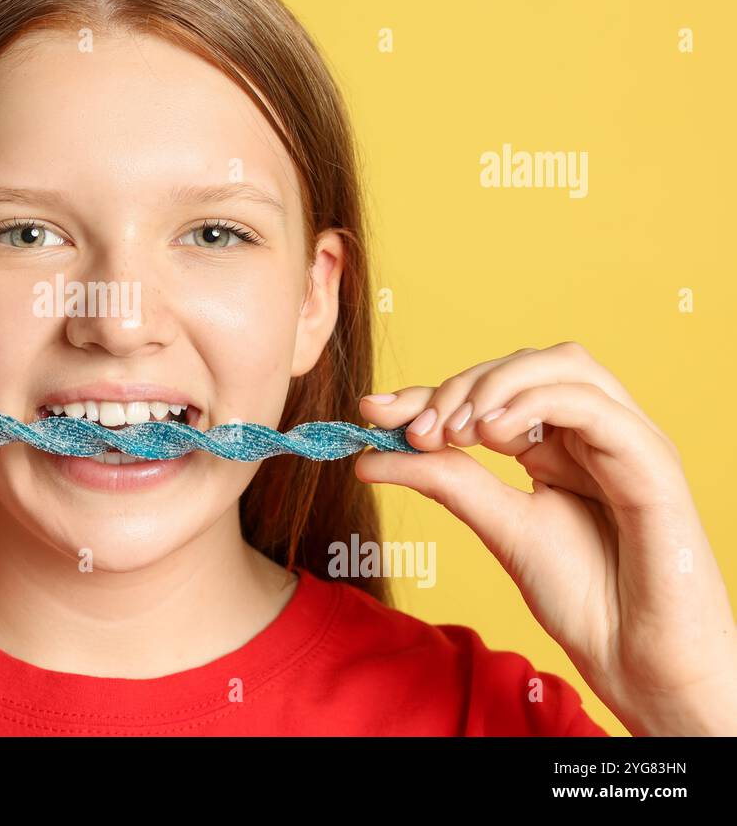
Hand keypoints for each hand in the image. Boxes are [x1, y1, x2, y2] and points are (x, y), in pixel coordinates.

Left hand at [354, 341, 736, 734]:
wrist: (637, 656)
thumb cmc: (584, 596)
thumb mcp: (497, 527)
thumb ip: (444, 482)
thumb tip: (369, 456)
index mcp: (557, 443)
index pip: (490, 393)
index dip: (429, 393)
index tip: (373, 410)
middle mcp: (592, 430)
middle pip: (524, 365)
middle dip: (459, 388)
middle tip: (419, 432)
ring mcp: (626, 439)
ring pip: (563, 366)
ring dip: (496, 385)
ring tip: (456, 430)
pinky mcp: (652, 460)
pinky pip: (593, 405)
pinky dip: (536, 403)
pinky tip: (495, 430)